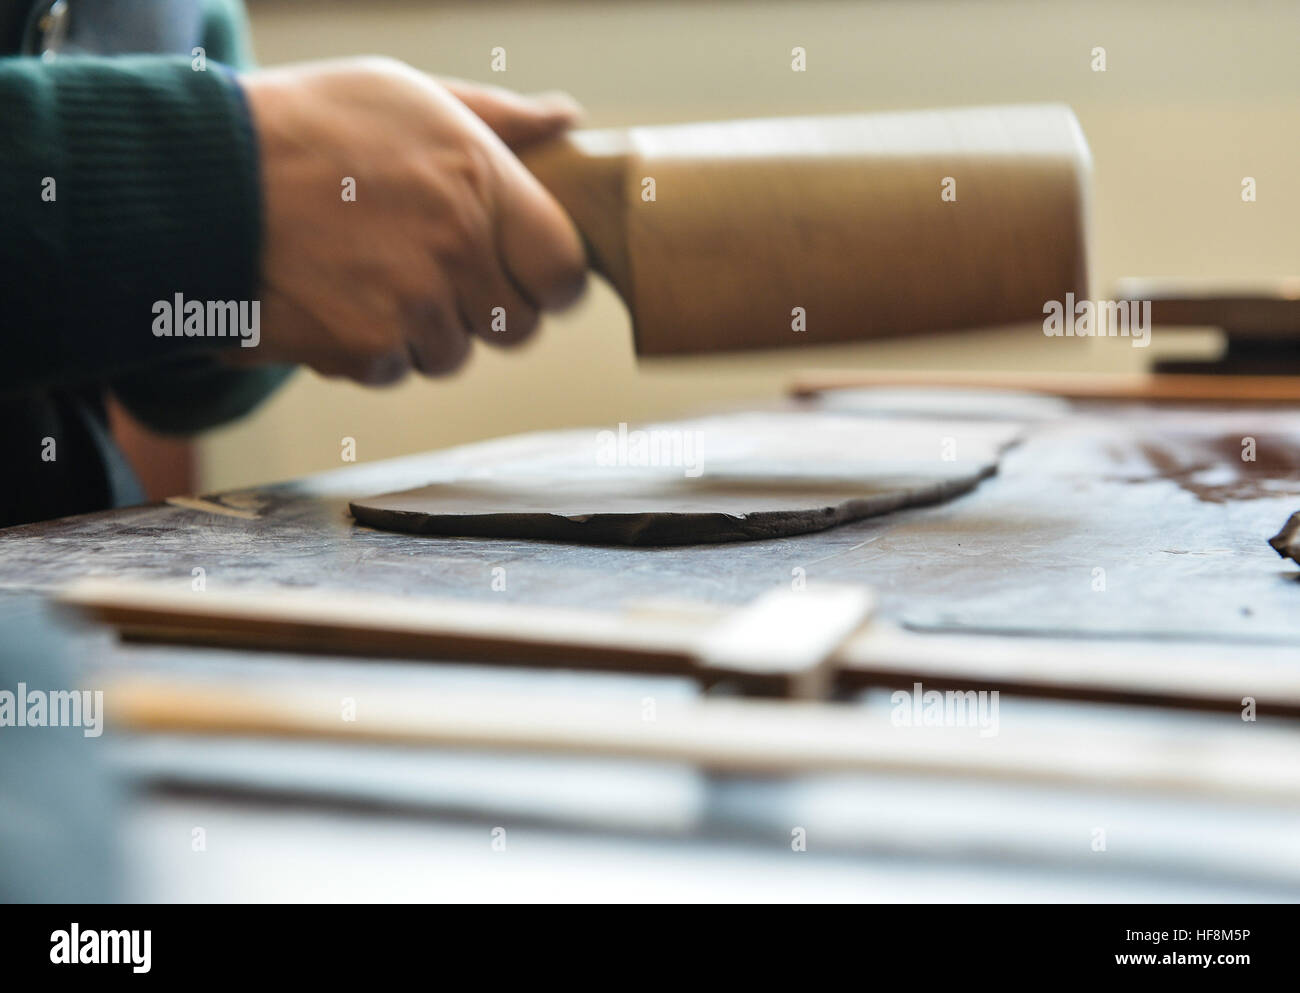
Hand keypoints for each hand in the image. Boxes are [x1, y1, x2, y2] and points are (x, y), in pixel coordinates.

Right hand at [240, 57, 587, 383]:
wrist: (199, 179)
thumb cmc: (307, 127)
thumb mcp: (406, 97)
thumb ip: (495, 120)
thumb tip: (563, 120)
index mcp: (482, 181)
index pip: (564, 272)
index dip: (549, 283)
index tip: (525, 277)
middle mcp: (459, 245)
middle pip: (516, 327)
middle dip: (483, 311)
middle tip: (434, 275)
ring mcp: (414, 301)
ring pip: (453, 355)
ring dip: (420, 331)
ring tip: (367, 276)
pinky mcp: (367, 346)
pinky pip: (395, 370)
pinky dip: (367, 348)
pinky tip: (333, 299)